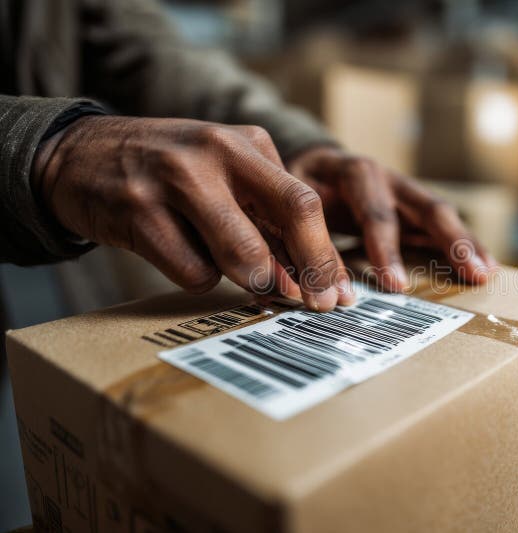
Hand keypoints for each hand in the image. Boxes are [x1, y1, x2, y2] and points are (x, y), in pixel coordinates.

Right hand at [33, 116, 354, 310]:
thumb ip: (262, 221)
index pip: (305, 204)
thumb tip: (305, 282)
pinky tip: (176, 252)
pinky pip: (193, 272)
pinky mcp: (140, 209)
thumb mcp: (220, 178)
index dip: (327, 255)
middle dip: (313, 269)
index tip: (341, 295)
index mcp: (248, 143)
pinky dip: (196, 276)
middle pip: (295, 213)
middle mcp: (219, 151)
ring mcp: (178, 177)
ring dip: (251, 281)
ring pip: (244, 254)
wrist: (78, 156)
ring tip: (231, 271)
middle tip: (317, 305)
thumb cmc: (166, 177)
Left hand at [287, 146, 496, 290]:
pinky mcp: (410, 207)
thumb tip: (318, 287)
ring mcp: (402, 191)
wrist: (303, 165)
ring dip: (465, 243)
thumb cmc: (293, 188)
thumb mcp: (288, 205)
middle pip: (424, 204)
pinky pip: (441, 225)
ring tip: (487, 272)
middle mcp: (385, 177)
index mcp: (352, 172)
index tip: (395, 286)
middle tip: (470, 272)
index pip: (374, 209)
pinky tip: (484, 266)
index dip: (386, 248)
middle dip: (450, 240)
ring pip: (440, 214)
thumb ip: (304, 238)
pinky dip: (463, 245)